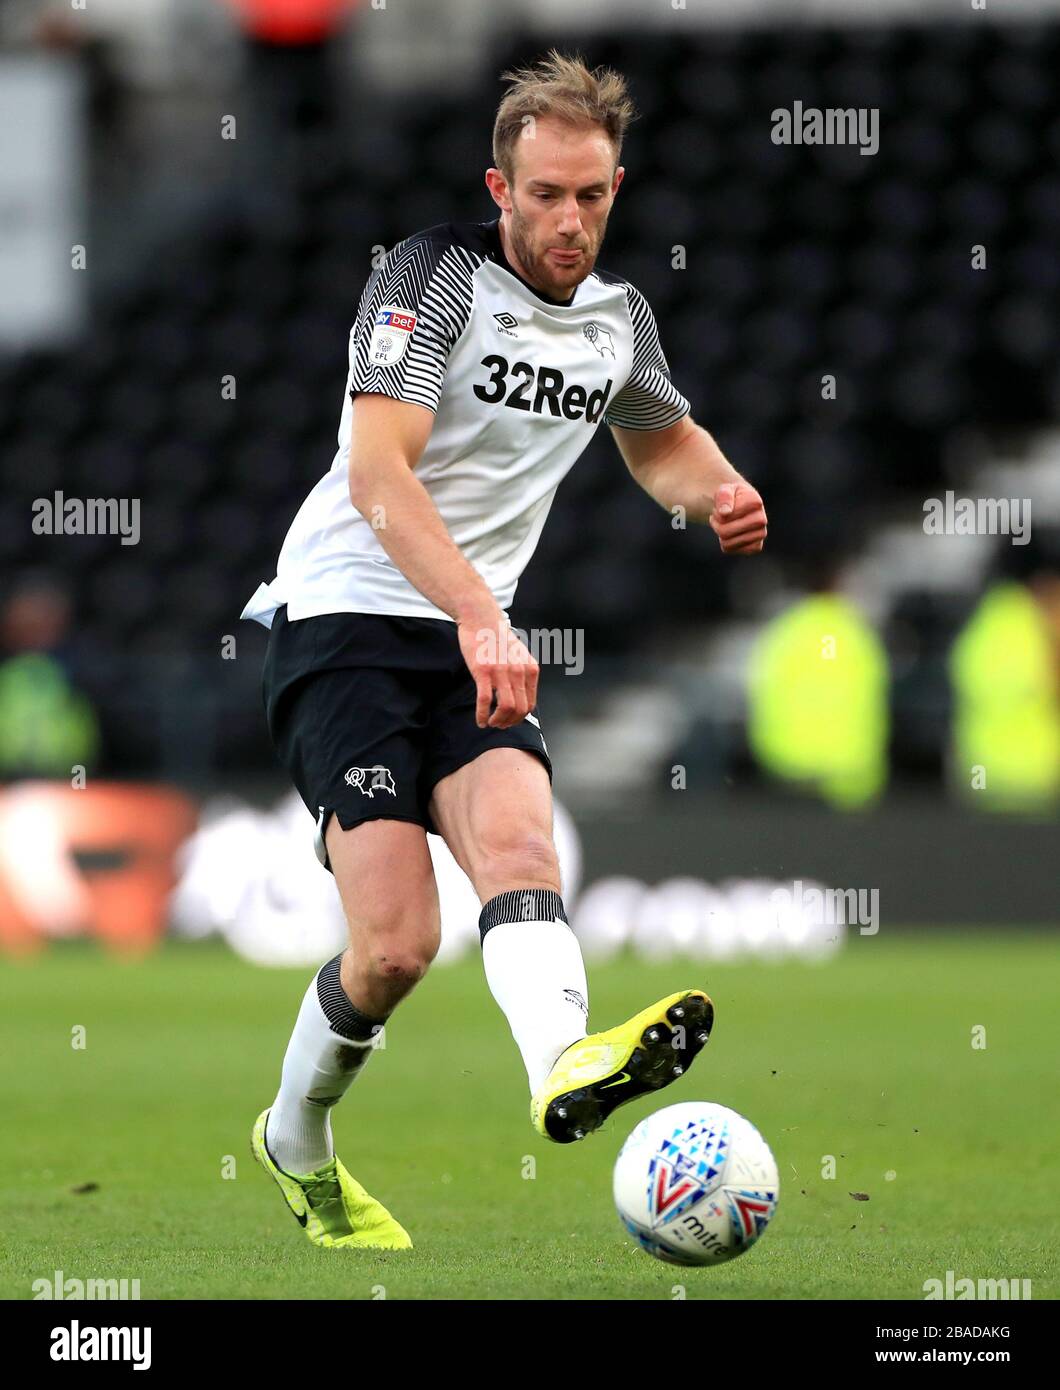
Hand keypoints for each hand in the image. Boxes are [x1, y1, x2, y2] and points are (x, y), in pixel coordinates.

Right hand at [457, 611, 539, 728]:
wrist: (480, 617)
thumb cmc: (496, 637)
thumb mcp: (518, 656)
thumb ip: (522, 674)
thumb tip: (521, 696)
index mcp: (529, 669)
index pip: (530, 704)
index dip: (520, 718)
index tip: (510, 720)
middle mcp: (518, 671)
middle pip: (520, 710)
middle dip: (509, 723)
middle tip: (499, 724)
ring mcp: (501, 672)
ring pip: (505, 709)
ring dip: (497, 721)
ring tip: (490, 722)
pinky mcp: (483, 671)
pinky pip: (485, 701)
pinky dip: (482, 716)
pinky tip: (480, 720)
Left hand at [709, 481, 766, 553]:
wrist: (739, 505)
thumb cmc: (730, 497)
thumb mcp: (724, 490)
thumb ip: (724, 497)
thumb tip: (725, 512)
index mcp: (756, 502)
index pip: (725, 516)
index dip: (717, 513)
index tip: (721, 508)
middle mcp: (762, 519)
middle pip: (725, 532)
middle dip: (717, 525)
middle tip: (718, 518)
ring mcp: (761, 534)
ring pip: (727, 543)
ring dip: (720, 535)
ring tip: (725, 525)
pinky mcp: (756, 546)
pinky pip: (732, 550)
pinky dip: (726, 544)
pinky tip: (731, 535)